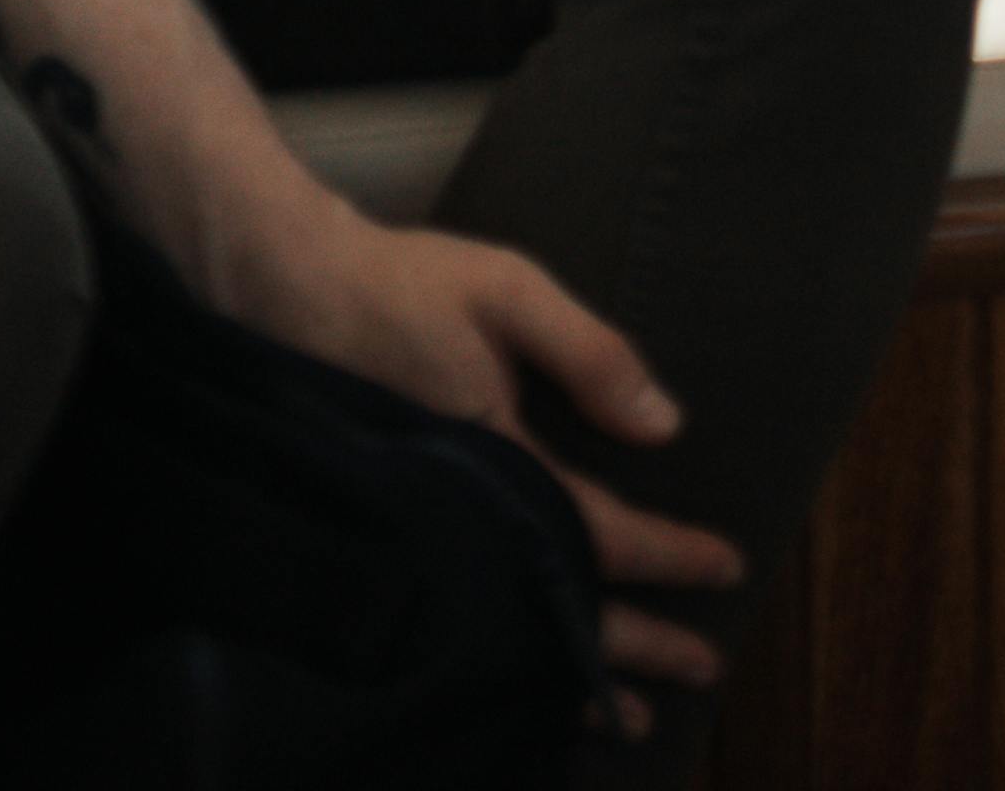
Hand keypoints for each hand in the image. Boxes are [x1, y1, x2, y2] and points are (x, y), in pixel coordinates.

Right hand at [213, 197, 744, 713]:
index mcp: (495, 456)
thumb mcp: (506, 290)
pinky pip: (461, 614)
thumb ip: (589, 353)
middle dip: (637, 644)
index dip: (668, 555)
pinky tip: (530, 683)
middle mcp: (457, 513)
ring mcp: (420, 532)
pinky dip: (506, 656)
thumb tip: (664, 426)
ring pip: (508, 627)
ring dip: (572, 673)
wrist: (277, 292)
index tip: (727, 569)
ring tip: (630, 718)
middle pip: (560, 603)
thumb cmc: (400, 285)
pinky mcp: (393, 532)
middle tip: (703, 670)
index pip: (599, 529)